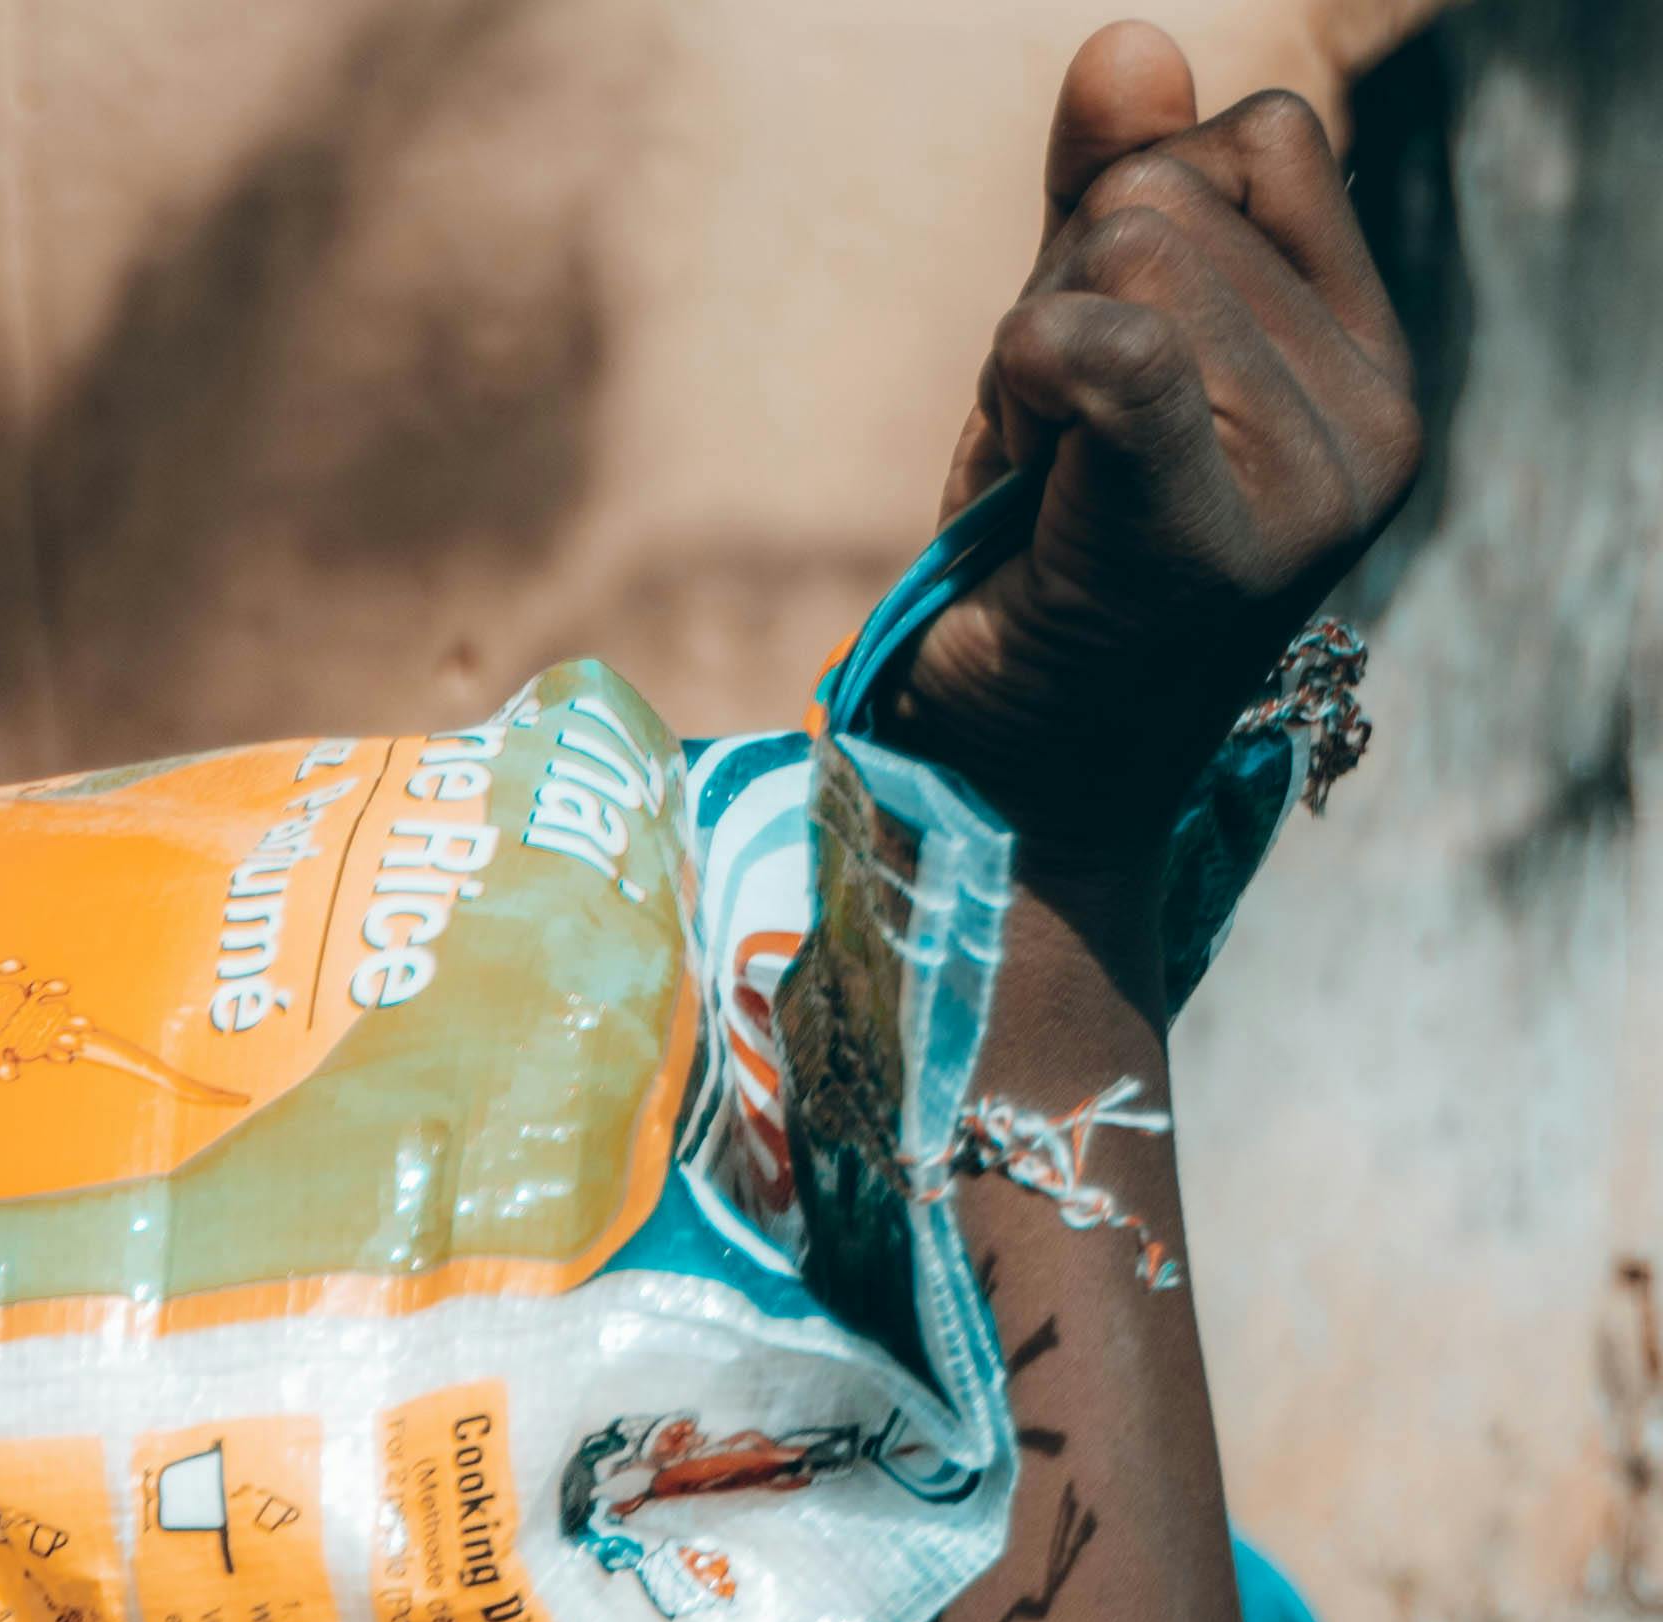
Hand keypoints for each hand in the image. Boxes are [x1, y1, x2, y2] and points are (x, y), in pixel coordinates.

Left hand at [891, 28, 1416, 897]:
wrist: (1005, 786)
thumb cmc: (1041, 571)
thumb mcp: (1076, 346)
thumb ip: (1105, 196)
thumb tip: (1128, 47)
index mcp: (1373, 362)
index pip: (1265, 138)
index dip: (1136, 220)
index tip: (1102, 376)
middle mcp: (1377, 417)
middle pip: (1175, 191)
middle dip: (1066, 298)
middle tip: (1060, 458)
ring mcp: (1311, 482)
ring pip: (1125, 253)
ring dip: (1032, 361)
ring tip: (1051, 491)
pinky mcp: (1215, 531)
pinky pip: (1107, 345)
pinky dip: (1027, 381)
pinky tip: (1027, 483)